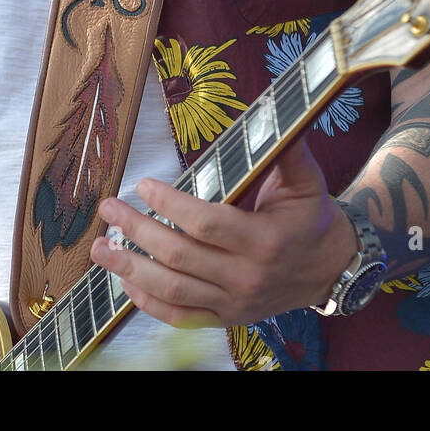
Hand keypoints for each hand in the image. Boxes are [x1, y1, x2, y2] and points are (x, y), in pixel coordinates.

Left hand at [89, 136, 357, 327]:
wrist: (329, 268)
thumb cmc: (311, 216)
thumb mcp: (307, 180)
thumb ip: (287, 149)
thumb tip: (274, 111)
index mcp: (264, 240)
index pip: (206, 224)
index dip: (170, 206)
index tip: (143, 185)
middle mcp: (247, 277)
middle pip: (180, 257)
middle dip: (137, 231)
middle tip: (109, 209)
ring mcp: (234, 303)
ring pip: (173, 290)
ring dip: (130, 269)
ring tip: (100, 248)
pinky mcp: (226, 318)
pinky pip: (180, 316)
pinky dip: (148, 302)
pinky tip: (124, 281)